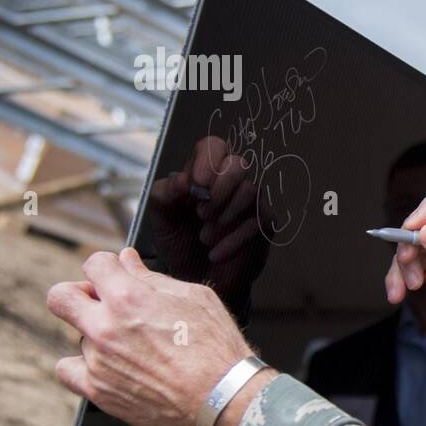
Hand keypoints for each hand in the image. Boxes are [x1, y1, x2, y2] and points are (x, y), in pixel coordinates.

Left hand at [46, 248, 264, 425]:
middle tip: (101, 303)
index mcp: (130, 297)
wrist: (223, 398)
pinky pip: (68, 369)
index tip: (116, 275)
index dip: (108, 267)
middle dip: (78, 294)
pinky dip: (82, 365)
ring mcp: (98, 359)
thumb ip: (154, 278)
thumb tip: (129, 262)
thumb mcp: (196, 299)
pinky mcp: (97, 389)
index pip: (94, 264)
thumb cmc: (217, 348)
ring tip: (134, 348)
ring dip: (99, 336)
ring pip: (79, 336)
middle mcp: (106, 326)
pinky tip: (107, 366)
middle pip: (60, 297)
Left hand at [147, 136, 267, 309]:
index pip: (213, 146)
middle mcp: (230, 183)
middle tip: (201, 214)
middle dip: (220, 189)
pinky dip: (235, 239)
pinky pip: (259, 220)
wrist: (194, 279)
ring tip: (205, 238)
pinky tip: (216, 253)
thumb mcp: (161, 218)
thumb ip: (165, 194)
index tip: (196, 185)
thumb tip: (184, 181)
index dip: (207, 160)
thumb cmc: (178, 243)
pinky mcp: (264, 223)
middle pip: (238, 163)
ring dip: (226, 216)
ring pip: (252, 190)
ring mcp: (250, 202)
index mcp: (203, 173)